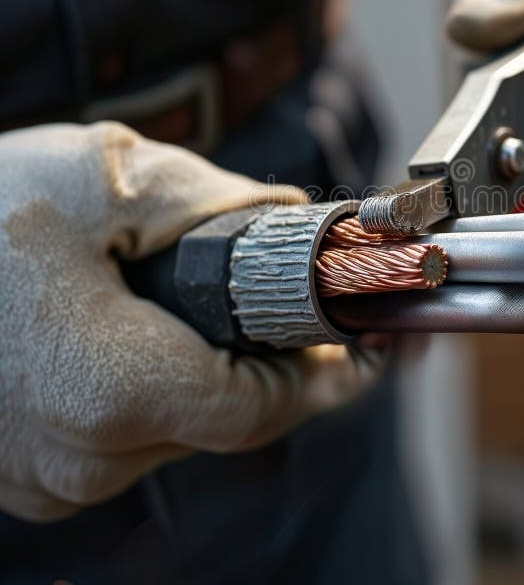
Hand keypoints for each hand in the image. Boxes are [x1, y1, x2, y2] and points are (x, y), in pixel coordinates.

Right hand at [0, 122, 382, 520]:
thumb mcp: (104, 175)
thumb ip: (214, 203)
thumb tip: (286, 222)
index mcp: (112, 391)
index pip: (264, 407)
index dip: (323, 377)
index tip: (361, 351)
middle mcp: (81, 457)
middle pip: (227, 422)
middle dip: (272, 369)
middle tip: (300, 319)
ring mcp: (46, 476)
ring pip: (178, 431)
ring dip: (211, 375)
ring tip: (217, 314)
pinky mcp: (23, 470)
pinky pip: (125, 435)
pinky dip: (158, 388)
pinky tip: (149, 334)